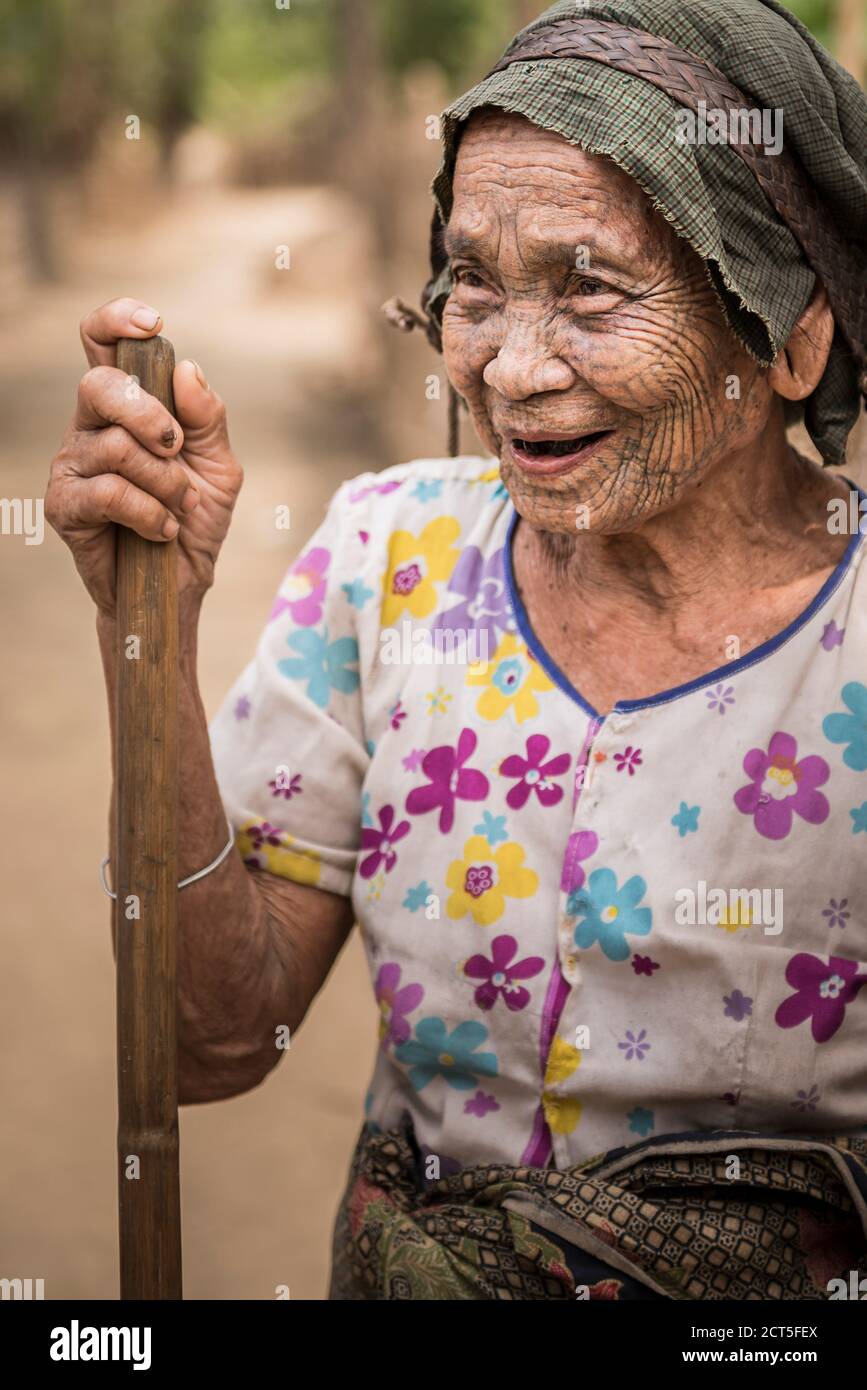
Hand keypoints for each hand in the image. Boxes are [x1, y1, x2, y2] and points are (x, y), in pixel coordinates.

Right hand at [45, 297, 242, 617]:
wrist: (180, 586)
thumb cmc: (194, 521)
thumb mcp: (219, 467)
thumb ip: (208, 418)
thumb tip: (186, 369)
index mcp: (125, 408)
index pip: (101, 344)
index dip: (117, 321)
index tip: (152, 324)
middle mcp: (90, 427)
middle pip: (99, 385)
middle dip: (149, 414)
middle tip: (176, 448)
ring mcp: (72, 464)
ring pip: (115, 446)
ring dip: (164, 482)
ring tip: (177, 508)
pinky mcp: (65, 505)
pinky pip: (108, 492)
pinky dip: (149, 513)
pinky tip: (162, 530)